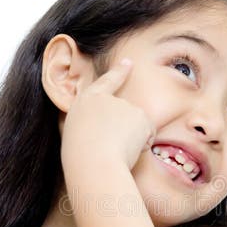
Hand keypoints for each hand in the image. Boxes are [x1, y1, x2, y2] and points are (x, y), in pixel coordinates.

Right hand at [62, 57, 155, 172]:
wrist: (93, 164)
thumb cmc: (82, 161)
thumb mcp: (78, 138)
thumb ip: (95, 127)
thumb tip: (114, 134)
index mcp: (85, 103)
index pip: (105, 83)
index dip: (118, 72)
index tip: (128, 63)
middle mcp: (105, 99)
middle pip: (125, 114)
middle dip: (125, 132)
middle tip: (110, 149)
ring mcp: (124, 105)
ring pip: (138, 126)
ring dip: (133, 140)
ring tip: (115, 151)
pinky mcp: (139, 115)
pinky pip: (149, 134)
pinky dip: (143, 144)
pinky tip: (128, 150)